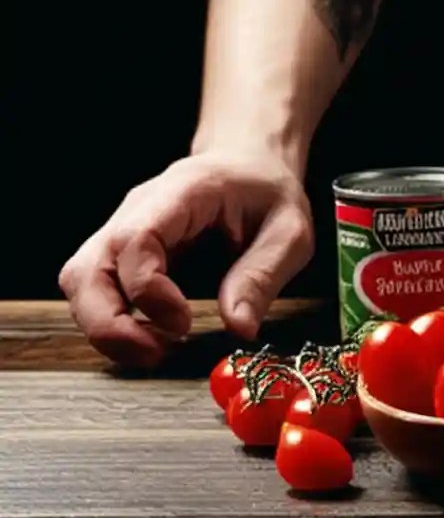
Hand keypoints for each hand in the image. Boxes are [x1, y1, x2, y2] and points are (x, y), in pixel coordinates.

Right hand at [58, 153, 314, 367]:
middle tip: (154, 354)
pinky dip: (112, 320)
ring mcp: (123, 229)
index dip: (147, 289)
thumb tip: (239, 328)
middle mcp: (138, 210)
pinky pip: (96, 289)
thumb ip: (264, 275)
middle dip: (108, 323)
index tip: (183, 324)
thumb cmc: (267, 193)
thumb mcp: (290, 231)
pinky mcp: (123, 253)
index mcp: (182, 193)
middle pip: (86, 268)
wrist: (249, 164)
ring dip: (104, 327)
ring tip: (153, 351)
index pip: (134, 239)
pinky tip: (149, 337)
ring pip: (80, 282)